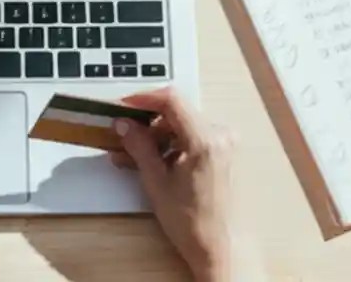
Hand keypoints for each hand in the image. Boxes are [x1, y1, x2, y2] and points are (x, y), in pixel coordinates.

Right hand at [112, 87, 233, 281]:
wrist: (225, 251)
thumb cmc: (196, 224)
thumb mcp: (157, 183)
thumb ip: (139, 147)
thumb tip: (124, 125)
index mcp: (206, 139)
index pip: (171, 100)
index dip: (142, 99)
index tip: (123, 107)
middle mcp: (222, 135)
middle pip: (177, 114)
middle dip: (147, 123)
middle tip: (124, 136)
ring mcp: (227, 145)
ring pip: (184, 127)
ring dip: (158, 137)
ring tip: (135, 157)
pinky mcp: (227, 156)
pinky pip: (195, 139)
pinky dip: (174, 146)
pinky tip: (157, 164)